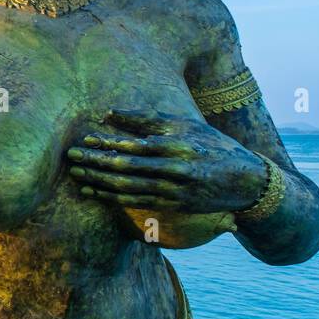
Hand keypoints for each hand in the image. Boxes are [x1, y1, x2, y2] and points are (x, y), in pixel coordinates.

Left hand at [66, 109, 268, 212]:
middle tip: (71, 157)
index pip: (133, 145)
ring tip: (76, 175)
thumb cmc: (213, 145)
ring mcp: (173, 191)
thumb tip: (110, 112)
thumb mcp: (187, 125)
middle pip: (125, 168)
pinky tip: (92, 192)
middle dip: (94, 163)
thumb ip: (148, 119)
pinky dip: (110, 197)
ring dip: (97, 182)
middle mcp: (174, 170)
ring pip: (126, 188)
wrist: (247, 182)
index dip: (106, 144)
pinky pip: (134, 201)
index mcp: (178, 146)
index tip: (84, 140)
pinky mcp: (171, 205)